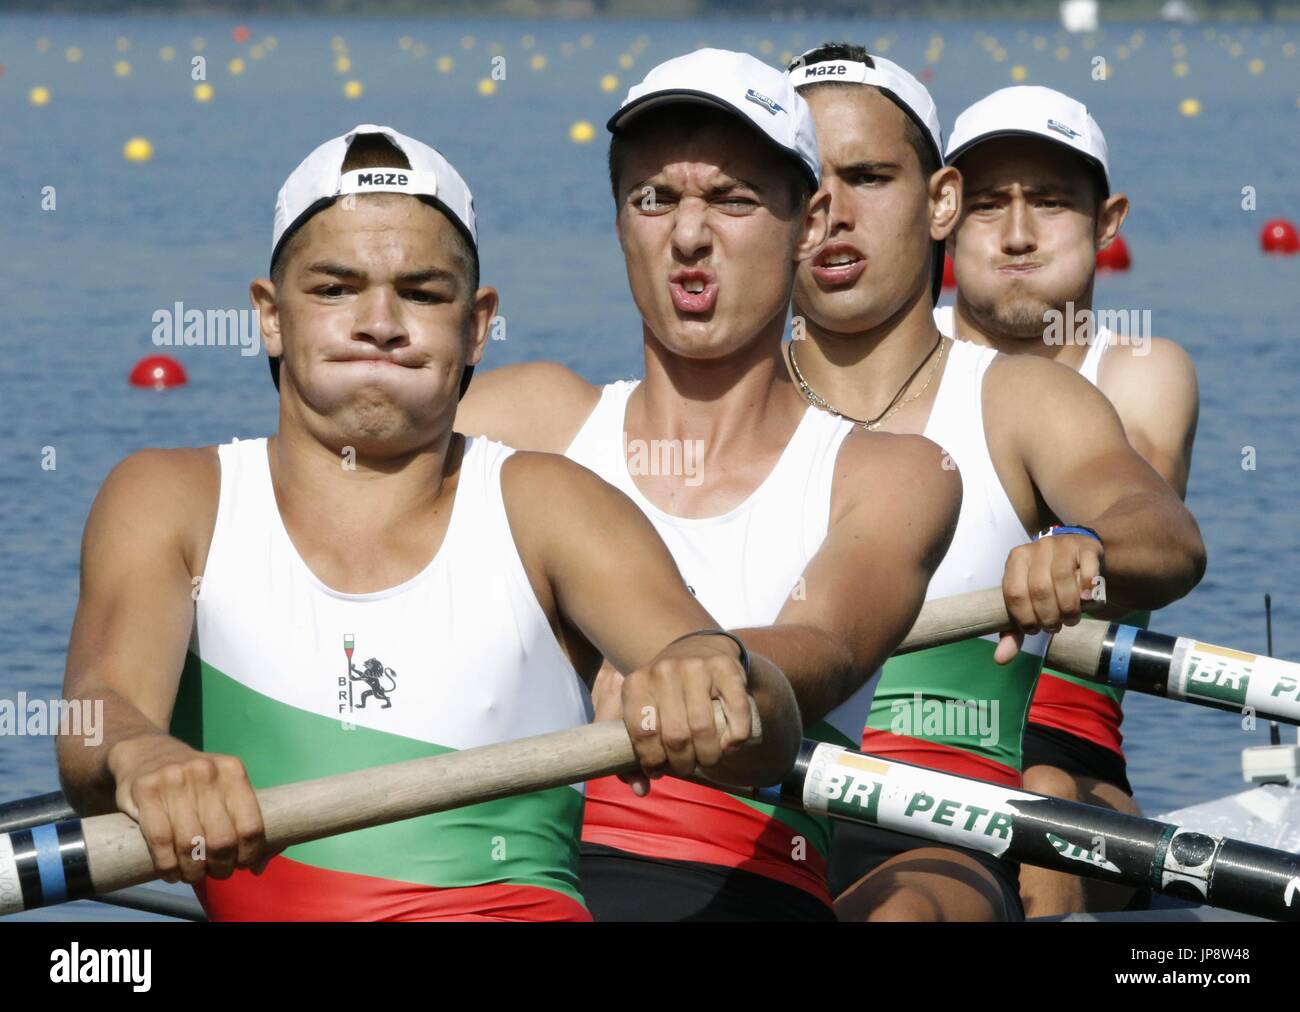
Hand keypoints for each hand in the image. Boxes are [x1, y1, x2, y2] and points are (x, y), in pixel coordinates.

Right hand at [107, 733, 271, 884]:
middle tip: (216, 872)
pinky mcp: (146, 790)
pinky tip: (171, 872)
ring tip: (192, 875)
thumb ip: (244, 820)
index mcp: (233, 770)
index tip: (242, 865)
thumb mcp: (224, 787)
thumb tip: (260, 867)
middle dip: (221, 867)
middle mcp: (206, 771)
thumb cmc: (195, 781)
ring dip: (193, 872)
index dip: (249, 854)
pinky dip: (167, 866)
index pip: (251, 825)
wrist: (147, 751)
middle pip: (221, 840)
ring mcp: (174, 779)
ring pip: (190, 844)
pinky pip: (160, 841)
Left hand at [617, 633, 752, 796]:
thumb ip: (632, 751)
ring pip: (703, 727)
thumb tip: (641, 790)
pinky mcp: (726, 668)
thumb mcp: (642, 712)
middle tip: (686, 767)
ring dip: (708, 756)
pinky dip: (735, 738)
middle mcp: (665, 670)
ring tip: (708, 760)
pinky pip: (735, 711)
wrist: (698, 649)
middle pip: (675, 735)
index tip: (659, 770)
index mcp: (637, 682)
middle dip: (682, 763)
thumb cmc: (666, 693)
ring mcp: (696, 666)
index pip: (642, 733)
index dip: (652, 760)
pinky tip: (731, 747)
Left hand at [995, 534, 1103, 663]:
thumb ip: (1014, 630)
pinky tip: (1086, 600)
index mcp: (1016, 560)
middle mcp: (1037, 549)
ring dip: (1068, 608)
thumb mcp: (1029, 603)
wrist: (1079, 557)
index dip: (1024, 617)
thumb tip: (1000, 659)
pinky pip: (1088, 569)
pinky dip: (1087, 589)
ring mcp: (1062, 545)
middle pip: (1039, 589)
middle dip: (1048, 616)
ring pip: (1063, 579)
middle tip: (1055, 627)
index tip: (1034, 629)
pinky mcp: (1087, 547)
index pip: (1013, 593)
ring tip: (1070, 619)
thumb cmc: (1049, 584)